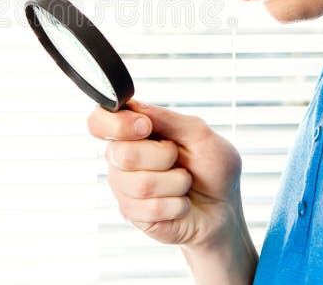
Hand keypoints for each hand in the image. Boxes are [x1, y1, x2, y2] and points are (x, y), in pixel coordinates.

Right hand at [87, 99, 245, 249]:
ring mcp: (123, 188)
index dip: (118, 124)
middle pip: (124, 154)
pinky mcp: (132, 214)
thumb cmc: (210, 167)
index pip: (98, 122)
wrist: (223, 207)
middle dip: (164, 156)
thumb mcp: (199, 133)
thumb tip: (134, 106)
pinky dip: (178, 205)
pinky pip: (152, 209)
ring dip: (177, 183)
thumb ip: (167, 118)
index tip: (146, 126)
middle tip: (177, 159)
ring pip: (142, 184)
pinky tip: (180, 203)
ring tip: (183, 183)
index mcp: (131, 132)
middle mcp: (120, 158)